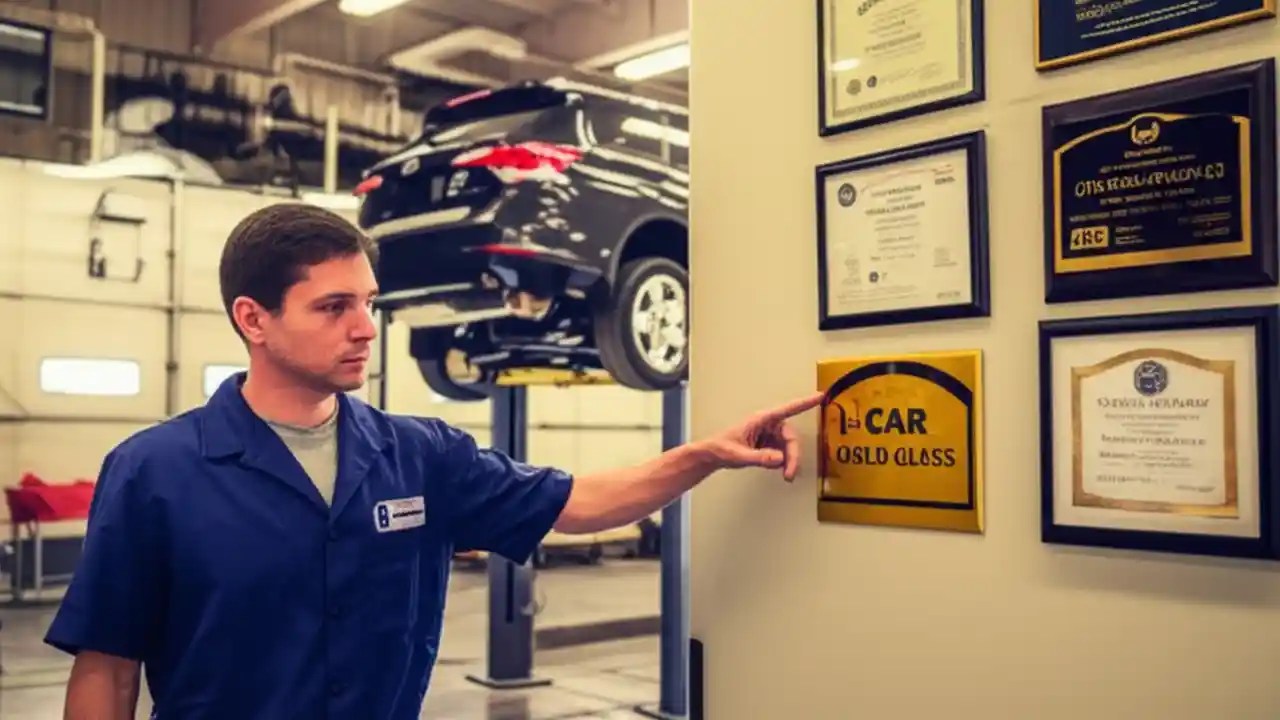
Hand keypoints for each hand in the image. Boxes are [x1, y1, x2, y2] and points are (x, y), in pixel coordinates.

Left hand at [700, 391, 823, 480]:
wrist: (713, 456)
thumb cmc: (722, 448)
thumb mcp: (738, 455)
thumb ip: (759, 457)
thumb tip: (779, 459)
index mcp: (761, 419)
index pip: (787, 409)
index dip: (805, 402)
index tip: (820, 396)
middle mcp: (768, 425)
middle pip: (790, 437)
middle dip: (794, 456)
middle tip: (791, 473)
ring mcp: (769, 435)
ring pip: (789, 447)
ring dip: (790, 462)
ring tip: (786, 476)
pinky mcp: (769, 445)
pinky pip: (783, 453)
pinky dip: (785, 464)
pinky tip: (779, 471)